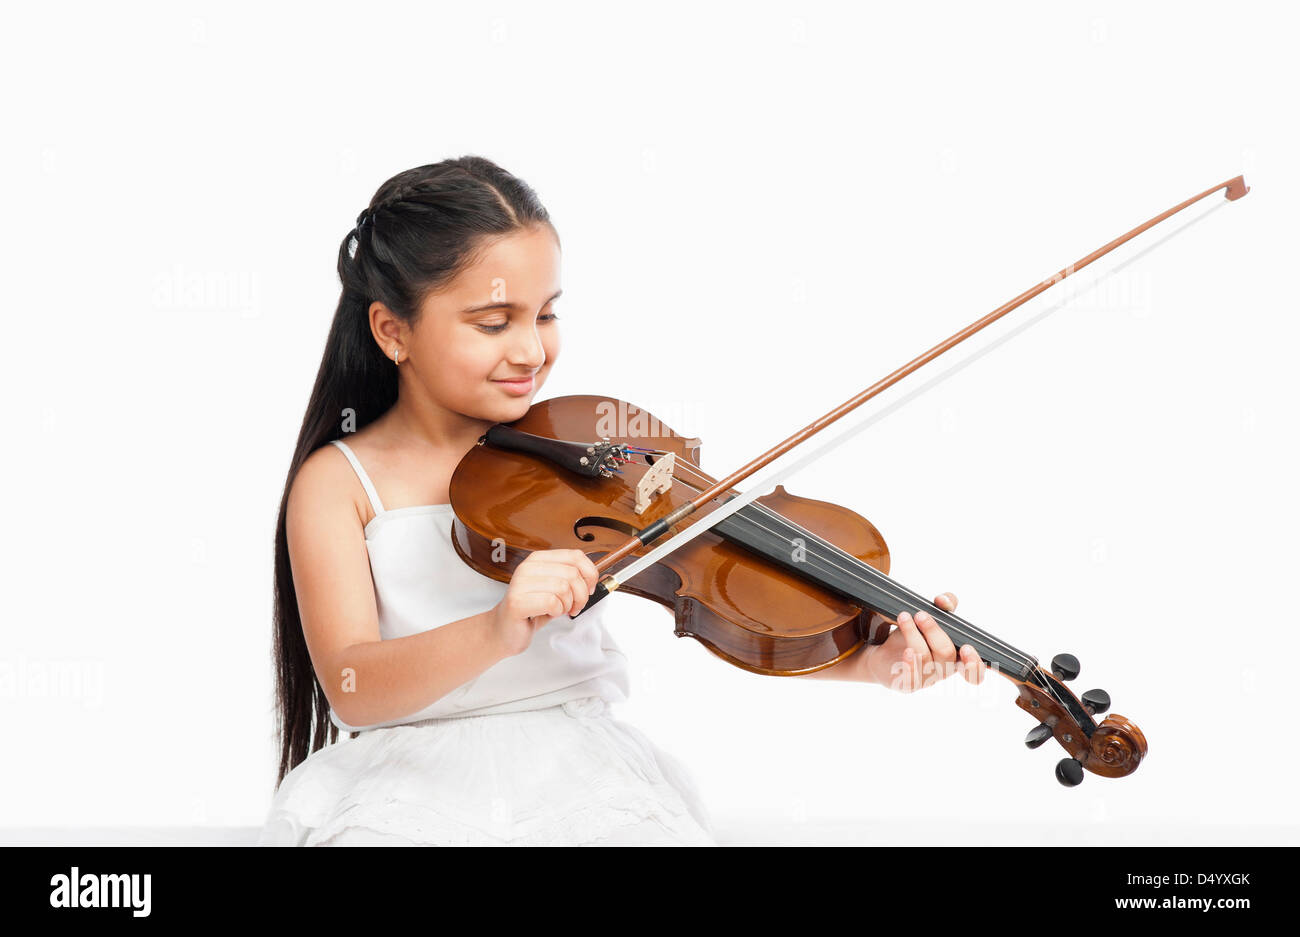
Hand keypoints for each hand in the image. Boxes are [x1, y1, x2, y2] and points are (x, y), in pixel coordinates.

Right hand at [490, 549, 598, 656]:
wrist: (505, 630)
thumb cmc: (532, 610)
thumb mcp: (555, 588)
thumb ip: (571, 577)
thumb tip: (594, 576)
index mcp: (539, 559)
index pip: (575, 556)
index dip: (589, 574)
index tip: (588, 589)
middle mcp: (528, 567)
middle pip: (572, 573)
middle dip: (580, 595)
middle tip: (574, 606)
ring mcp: (520, 583)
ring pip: (563, 588)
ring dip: (567, 605)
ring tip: (558, 610)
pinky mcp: (517, 601)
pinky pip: (551, 602)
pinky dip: (556, 611)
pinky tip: (548, 613)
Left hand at [862, 592, 986, 691]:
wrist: (885, 652)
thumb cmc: (916, 636)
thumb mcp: (933, 617)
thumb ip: (946, 605)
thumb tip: (944, 600)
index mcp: (957, 656)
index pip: (974, 669)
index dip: (974, 663)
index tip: (967, 648)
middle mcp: (944, 670)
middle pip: (946, 653)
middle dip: (933, 631)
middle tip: (921, 615)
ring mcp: (926, 679)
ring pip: (925, 658)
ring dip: (913, 634)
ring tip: (903, 617)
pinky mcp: (908, 683)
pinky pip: (911, 678)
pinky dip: (910, 664)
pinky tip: (906, 651)